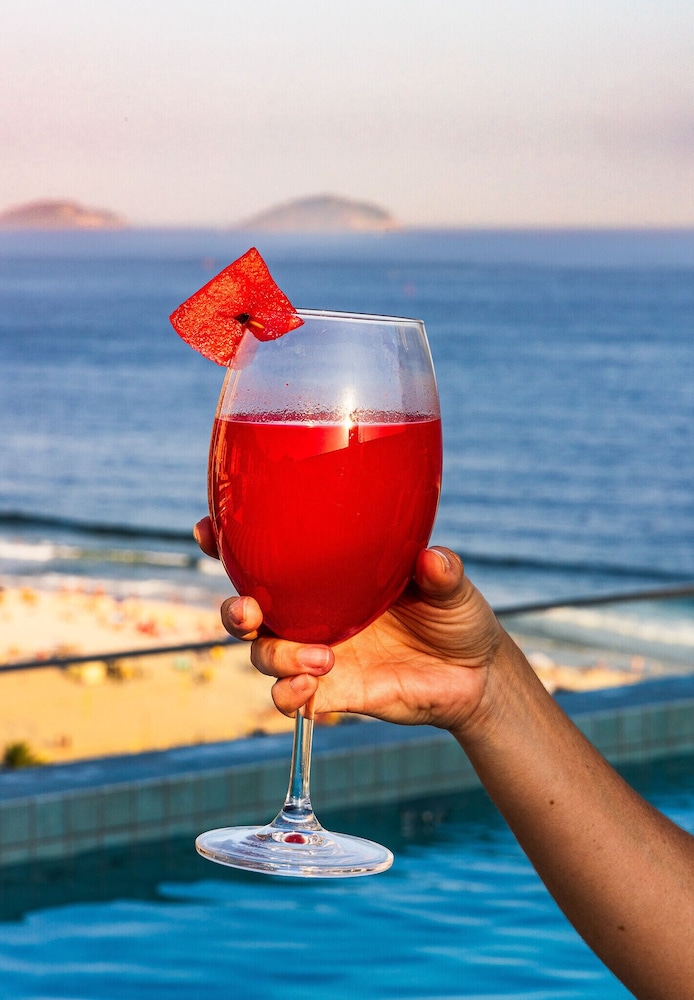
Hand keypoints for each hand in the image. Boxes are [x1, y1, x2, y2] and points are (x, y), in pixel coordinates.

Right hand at [194, 517, 509, 736]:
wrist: (475, 678)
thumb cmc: (457, 617)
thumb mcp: (453, 588)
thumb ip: (442, 571)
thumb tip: (432, 558)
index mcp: (330, 574)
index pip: (268, 553)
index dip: (229, 541)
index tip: (208, 527)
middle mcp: (314, 611)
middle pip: (249, 608)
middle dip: (234, 608)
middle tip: (249, 610)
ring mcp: (318, 653)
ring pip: (264, 654)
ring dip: (276, 655)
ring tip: (321, 658)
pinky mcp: (331, 693)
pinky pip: (289, 698)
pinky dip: (287, 696)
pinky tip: (307, 691)